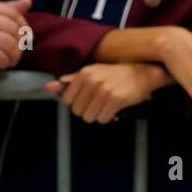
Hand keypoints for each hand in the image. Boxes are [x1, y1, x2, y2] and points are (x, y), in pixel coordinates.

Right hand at [0, 0, 31, 75]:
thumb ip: (6, 8)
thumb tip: (28, 2)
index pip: (15, 14)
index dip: (22, 27)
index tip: (20, 37)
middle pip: (15, 31)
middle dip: (19, 44)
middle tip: (13, 52)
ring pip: (11, 46)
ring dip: (13, 57)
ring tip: (7, 60)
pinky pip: (2, 59)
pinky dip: (3, 64)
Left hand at [45, 62, 165, 123]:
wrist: (143, 73)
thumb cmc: (115, 74)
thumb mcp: (93, 73)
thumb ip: (70, 81)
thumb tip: (48, 87)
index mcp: (85, 73)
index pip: (67, 100)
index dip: (77, 102)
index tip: (88, 97)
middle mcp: (93, 80)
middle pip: (77, 111)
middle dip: (88, 109)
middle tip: (99, 100)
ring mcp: (105, 90)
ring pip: (89, 117)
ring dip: (98, 114)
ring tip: (106, 104)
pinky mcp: (116, 100)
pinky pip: (103, 119)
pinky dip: (108, 116)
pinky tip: (114, 107)